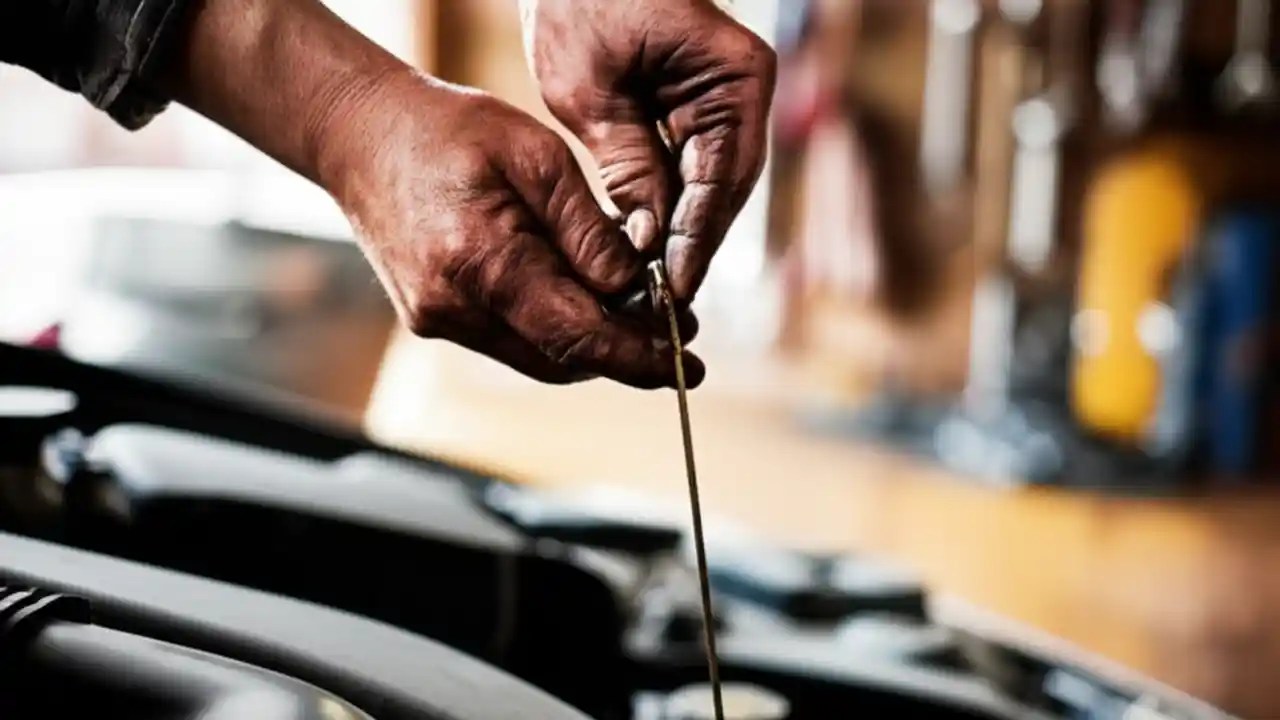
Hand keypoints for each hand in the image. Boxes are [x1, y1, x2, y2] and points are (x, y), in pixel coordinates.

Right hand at [318, 72, 703, 387]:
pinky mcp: (433, 320)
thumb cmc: (446, 130)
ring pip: (537, 356)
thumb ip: (586, 226)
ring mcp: (438, 321)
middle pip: (561, 358)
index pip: (576, 337)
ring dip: (590, 340)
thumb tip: (634, 284)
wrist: (359, 135)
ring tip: (635, 307)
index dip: (637, 357)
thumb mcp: (534, 155)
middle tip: (675, 330)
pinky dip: (552, 326)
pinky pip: (510, 339)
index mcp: (481, 262)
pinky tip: (579, 293)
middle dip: (624, 351)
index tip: (686, 364)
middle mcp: (454, 307)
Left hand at [522, 0, 776, 300]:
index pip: (722, 178)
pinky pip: (691, 170)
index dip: (697, 239)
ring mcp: (726, 101)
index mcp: (736, 76)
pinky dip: (670, 206)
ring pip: (710, 187)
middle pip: (724, 189)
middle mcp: (743, 91)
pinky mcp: (699, 109)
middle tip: (662, 305)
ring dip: (682, 232)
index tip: (673, 287)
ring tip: (653, 289)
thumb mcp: (590, 91)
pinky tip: (647, 246)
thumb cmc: (578, 1)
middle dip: (692, 245)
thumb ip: (627, 165)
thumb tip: (649, 240)